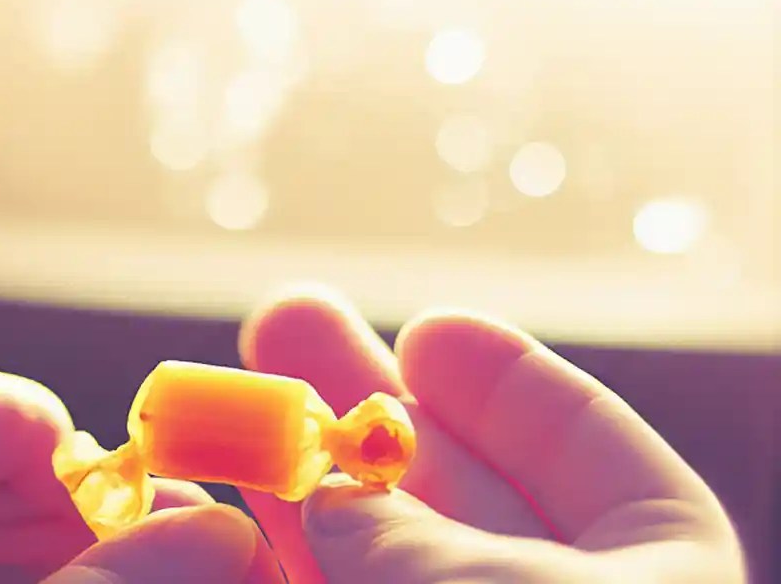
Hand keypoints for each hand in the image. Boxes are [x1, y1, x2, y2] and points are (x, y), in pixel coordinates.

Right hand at [238, 286, 743, 583]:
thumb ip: (410, 532)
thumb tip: (328, 492)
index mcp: (659, 575)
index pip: (590, 450)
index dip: (505, 382)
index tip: (429, 329)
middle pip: (459, 488)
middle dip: (367, 402)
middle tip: (289, 325)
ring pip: (381, 551)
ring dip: (302, 466)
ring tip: (223, 391)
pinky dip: (284, 558)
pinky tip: (228, 500)